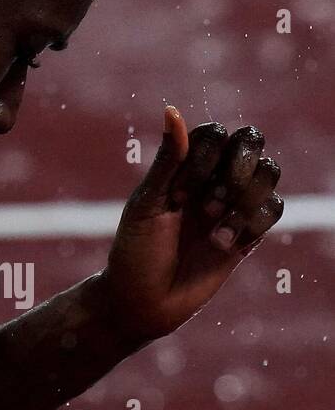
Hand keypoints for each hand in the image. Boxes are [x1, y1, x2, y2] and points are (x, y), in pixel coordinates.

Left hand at [101, 106, 283, 341]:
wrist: (143, 300)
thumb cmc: (135, 249)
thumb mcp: (147, 203)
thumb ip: (168, 160)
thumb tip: (172, 109)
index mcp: (182, 167)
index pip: (215, 133)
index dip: (205, 157)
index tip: (178, 193)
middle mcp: (210, 180)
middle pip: (250, 144)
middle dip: (235, 171)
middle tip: (204, 205)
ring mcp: (231, 205)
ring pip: (268, 174)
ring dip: (243, 201)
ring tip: (212, 229)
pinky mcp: (248, 234)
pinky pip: (274, 209)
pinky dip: (253, 223)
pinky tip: (224, 244)